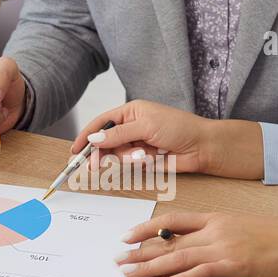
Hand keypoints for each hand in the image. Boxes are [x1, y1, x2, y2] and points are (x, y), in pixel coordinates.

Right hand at [73, 101, 264, 178]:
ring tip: (144, 155)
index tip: (75, 149)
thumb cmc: (179, 128)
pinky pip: (129, 163)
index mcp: (131, 111)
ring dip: (126, 157)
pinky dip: (135, 163)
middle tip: (92, 165)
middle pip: (105, 141)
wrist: (201, 147)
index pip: (102, 122)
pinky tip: (150, 158)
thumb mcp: (146, 126)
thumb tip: (94, 138)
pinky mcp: (143, 158)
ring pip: (117, 154)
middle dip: (100, 152)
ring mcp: (137, 143)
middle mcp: (132, 126)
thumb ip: (118, 133)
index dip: (87, 135)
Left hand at [115, 213, 277, 276]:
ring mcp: (222, 248)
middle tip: (117, 260)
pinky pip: (200, 273)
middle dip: (139, 252)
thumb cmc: (274, 237)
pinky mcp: (233, 266)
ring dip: (150, 266)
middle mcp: (213, 231)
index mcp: (214, 218)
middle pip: (168, 241)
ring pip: (178, 256)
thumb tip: (191, 247)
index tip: (127, 236)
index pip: (172, 220)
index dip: (146, 228)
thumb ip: (214, 234)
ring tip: (129, 272)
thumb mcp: (239, 227)